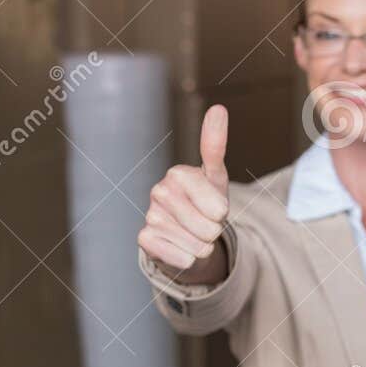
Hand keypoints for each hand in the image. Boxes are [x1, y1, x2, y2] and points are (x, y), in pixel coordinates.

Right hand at [137, 105, 230, 280]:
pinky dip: (187, 257)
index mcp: (179, 173)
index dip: (221, 211)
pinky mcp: (145, 239)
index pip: (214, 202)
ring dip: (203, 245)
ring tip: (196, 235)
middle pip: (208, 225)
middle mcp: (160, 191)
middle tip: (206, 223)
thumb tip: (218, 108)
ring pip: (195, 242)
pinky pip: (177, 255)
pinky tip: (182, 249)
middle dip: (214, 229)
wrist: (189, 236)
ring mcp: (150, 215)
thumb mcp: (216, 177)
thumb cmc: (205, 204)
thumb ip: (215, 145)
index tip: (217, 209)